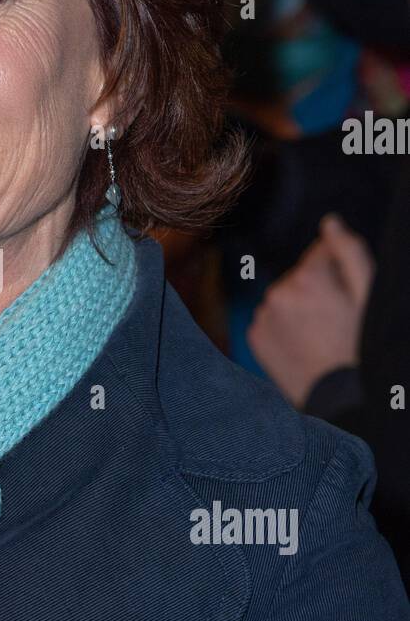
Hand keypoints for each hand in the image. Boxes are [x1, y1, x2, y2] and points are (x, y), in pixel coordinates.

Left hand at [246, 214, 375, 406]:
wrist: (339, 398)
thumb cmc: (360, 345)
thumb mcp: (367, 295)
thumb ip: (349, 251)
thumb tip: (330, 221)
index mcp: (307, 277)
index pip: (321, 253)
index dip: (339, 272)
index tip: (346, 298)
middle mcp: (277, 293)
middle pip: (300, 276)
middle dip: (317, 289)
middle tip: (335, 322)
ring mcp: (263, 316)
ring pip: (284, 297)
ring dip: (299, 307)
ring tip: (319, 336)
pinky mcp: (254, 337)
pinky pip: (270, 319)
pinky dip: (283, 326)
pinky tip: (302, 345)